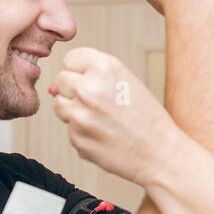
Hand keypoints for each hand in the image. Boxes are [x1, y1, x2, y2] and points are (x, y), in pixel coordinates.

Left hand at [49, 47, 175, 186]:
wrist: (160, 154)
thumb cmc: (148, 120)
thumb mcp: (128, 83)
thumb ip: (93, 76)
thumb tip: (53, 87)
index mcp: (105, 67)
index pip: (71, 58)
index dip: (81, 71)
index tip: (94, 82)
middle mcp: (89, 88)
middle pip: (61, 81)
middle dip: (75, 91)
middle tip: (100, 105)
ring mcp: (80, 114)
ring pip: (59, 105)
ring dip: (74, 111)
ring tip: (102, 120)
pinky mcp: (76, 138)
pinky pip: (69, 129)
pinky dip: (83, 133)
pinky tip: (104, 136)